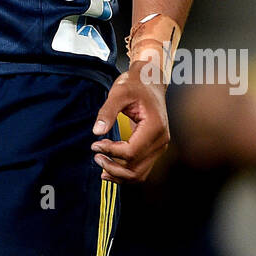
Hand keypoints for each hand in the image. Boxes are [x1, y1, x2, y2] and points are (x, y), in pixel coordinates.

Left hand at [91, 59, 168, 181]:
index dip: (110, 152)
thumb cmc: (135, 84)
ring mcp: (159, 147)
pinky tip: (110, 168)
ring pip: (139, 174)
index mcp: (154, 127)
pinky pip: (141, 169)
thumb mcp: (119, 92)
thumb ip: (107, 112)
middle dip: (113, 167)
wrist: (151, 81)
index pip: (131, 152)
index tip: (94, 145)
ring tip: (100, 164)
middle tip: (96, 156)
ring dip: (118, 175)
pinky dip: (125, 173)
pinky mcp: (154, 149)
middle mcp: (160, 141)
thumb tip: (97, 132)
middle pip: (136, 169)